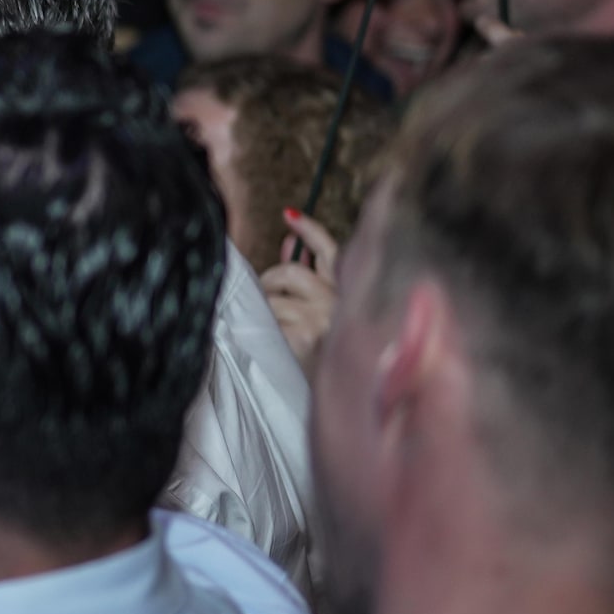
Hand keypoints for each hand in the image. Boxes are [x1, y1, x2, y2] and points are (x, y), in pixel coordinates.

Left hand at [260, 210, 340, 374]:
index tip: (288, 214)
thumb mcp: (328, 311)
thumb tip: (288, 243)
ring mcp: (322, 320)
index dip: (309, 230)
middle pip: (292, 273)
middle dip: (270, 279)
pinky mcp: (304, 338)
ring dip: (265, 308)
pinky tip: (270, 339)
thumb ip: (312, 276)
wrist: (345, 398)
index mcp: (350, 293)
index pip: (331, 251)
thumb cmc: (332, 353)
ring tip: (268, 322)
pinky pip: (269, 322)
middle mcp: (340, 303)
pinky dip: (263, 328)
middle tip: (264, 293)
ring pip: (275, 298)